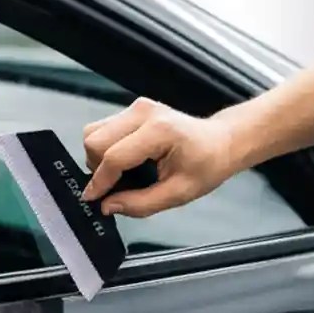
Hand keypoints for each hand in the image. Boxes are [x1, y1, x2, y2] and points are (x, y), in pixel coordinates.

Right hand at [81, 98, 239, 216]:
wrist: (221, 141)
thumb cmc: (207, 166)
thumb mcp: (179, 193)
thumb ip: (141, 203)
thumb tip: (107, 206)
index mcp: (160, 131)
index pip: (115, 156)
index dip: (100, 182)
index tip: (92, 199)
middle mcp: (143, 112)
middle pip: (95, 140)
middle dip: (97, 168)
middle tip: (113, 186)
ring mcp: (137, 107)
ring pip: (94, 132)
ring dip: (98, 157)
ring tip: (119, 173)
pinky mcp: (133, 109)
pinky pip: (103, 128)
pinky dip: (105, 148)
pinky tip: (124, 160)